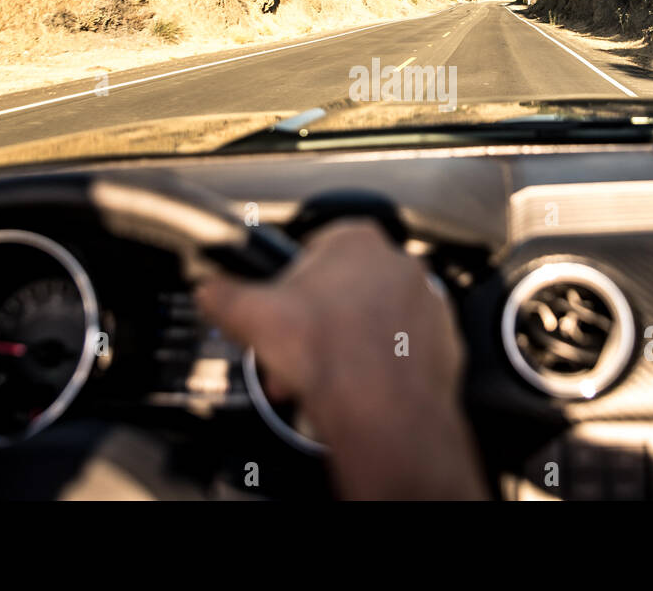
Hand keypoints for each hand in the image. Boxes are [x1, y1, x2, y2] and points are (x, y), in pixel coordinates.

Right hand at [196, 219, 485, 498]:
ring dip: (344, 345)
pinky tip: (356, 388)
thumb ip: (223, 295)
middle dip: (313, 325)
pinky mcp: (444, 341)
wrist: (381, 411)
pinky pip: (401, 348)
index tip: (278, 314)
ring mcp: (427, 303)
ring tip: (320, 379)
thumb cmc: (327, 355)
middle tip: (293, 355)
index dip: (287, 288)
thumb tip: (208, 292)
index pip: (312, 250)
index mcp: (357, 241)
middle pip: (342, 290)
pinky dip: (380, 365)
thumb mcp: (251, 316)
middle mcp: (400, 263)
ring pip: (372, 320)